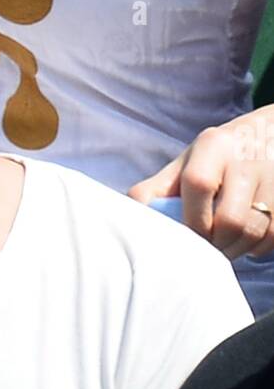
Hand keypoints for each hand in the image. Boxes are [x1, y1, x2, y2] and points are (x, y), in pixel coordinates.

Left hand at [128, 105, 273, 260]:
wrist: (273, 138)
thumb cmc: (218, 160)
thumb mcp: (188, 163)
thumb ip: (157, 189)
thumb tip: (129, 218)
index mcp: (213, 146)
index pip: (198, 184)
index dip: (190, 220)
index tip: (185, 237)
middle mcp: (247, 160)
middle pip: (230, 221)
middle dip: (213, 244)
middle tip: (204, 247)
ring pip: (252, 236)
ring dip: (234, 250)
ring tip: (223, 242)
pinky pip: (269, 242)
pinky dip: (255, 248)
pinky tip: (247, 236)